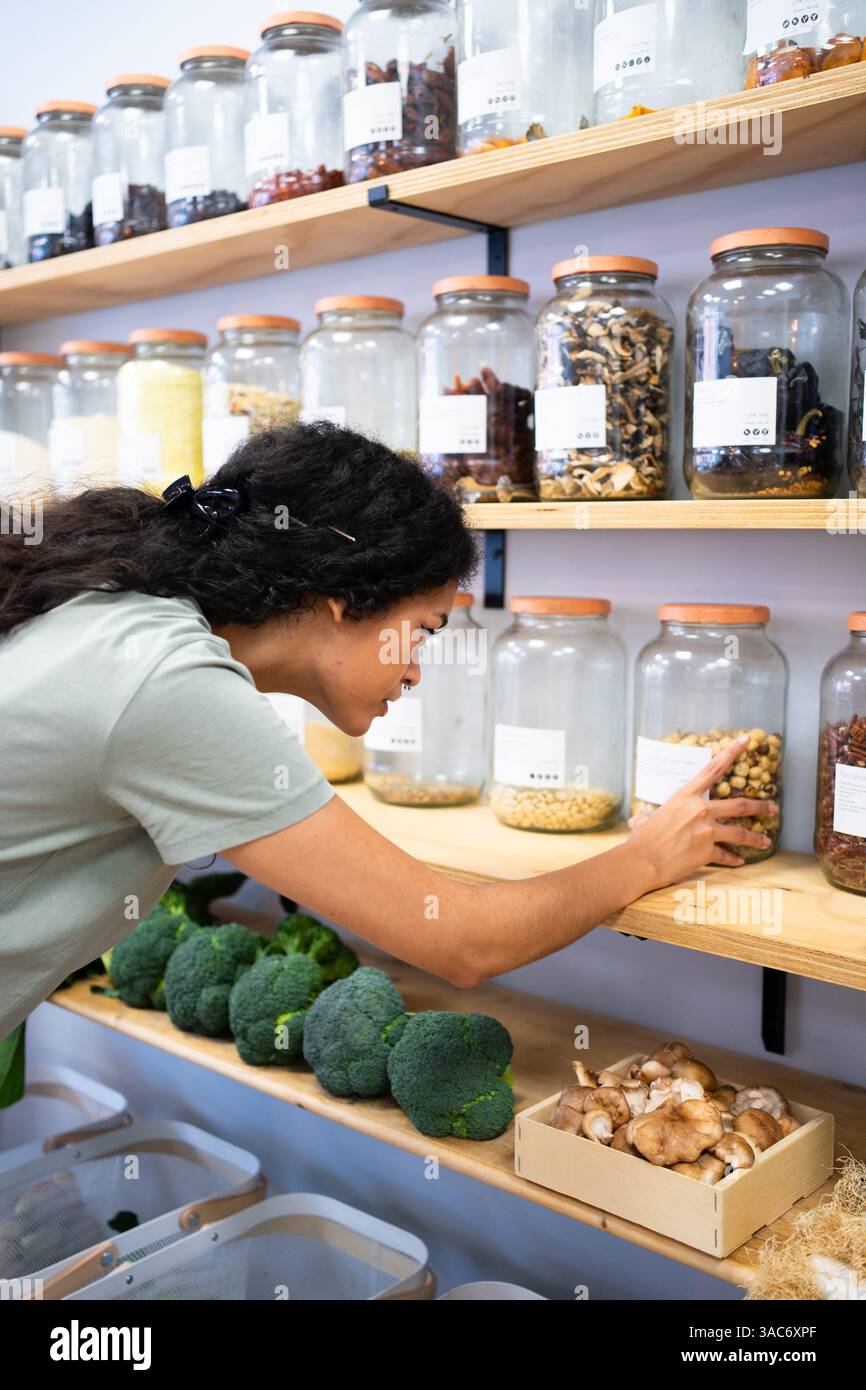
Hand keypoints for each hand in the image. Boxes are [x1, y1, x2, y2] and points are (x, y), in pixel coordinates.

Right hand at [626, 734, 778, 891]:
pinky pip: (726, 855)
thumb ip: (648, 818)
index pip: (713, 768)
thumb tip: (637, 820)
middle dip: (760, 806)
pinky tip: (740, 862)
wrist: (642, 861)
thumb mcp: (645, 821)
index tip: (746, 739)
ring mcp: (706, 831)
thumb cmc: (640, 839)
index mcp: (686, 797)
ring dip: (755, 838)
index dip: (731, 752)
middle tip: (773, 808)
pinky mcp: (707, 851)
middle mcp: (700, 810)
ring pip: (740, 832)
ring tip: (766, 841)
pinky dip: (733, 859)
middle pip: (739, 805)